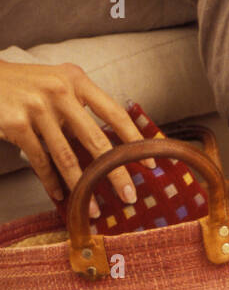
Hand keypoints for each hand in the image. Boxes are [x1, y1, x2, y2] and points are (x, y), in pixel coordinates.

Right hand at [0, 60, 148, 216]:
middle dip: (115, 173)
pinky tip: (59, 195)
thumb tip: (110, 150)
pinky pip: (40, 161)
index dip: (134, 139)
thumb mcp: (58, 87)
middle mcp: (59, 91)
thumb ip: (81, 110)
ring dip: (82, 188)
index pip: (113, 112)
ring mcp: (37, 107)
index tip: (150, 162)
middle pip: (96, 141)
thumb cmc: (28, 88)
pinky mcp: (17, 124)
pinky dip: (51, 182)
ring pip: (67, 157)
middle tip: (129, 197)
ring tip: (93, 209)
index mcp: (76, 80)